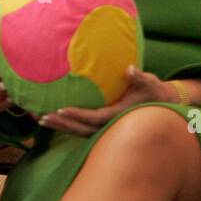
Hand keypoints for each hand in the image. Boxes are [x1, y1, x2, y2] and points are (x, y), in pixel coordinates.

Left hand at [36, 64, 174, 136]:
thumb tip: (130, 69)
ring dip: (60, 127)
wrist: (159, 103)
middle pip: (81, 129)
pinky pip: (80, 129)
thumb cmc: (153, 91)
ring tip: (40, 120)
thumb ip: (139, 78)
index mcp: (118, 116)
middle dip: (62, 123)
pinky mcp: (101, 127)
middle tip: (43, 117)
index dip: (78, 115)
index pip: (94, 117)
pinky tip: (51, 120)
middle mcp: (110, 126)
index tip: (62, 109)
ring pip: (78, 131)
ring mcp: (105, 129)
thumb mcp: (149, 83)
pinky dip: (65, 126)